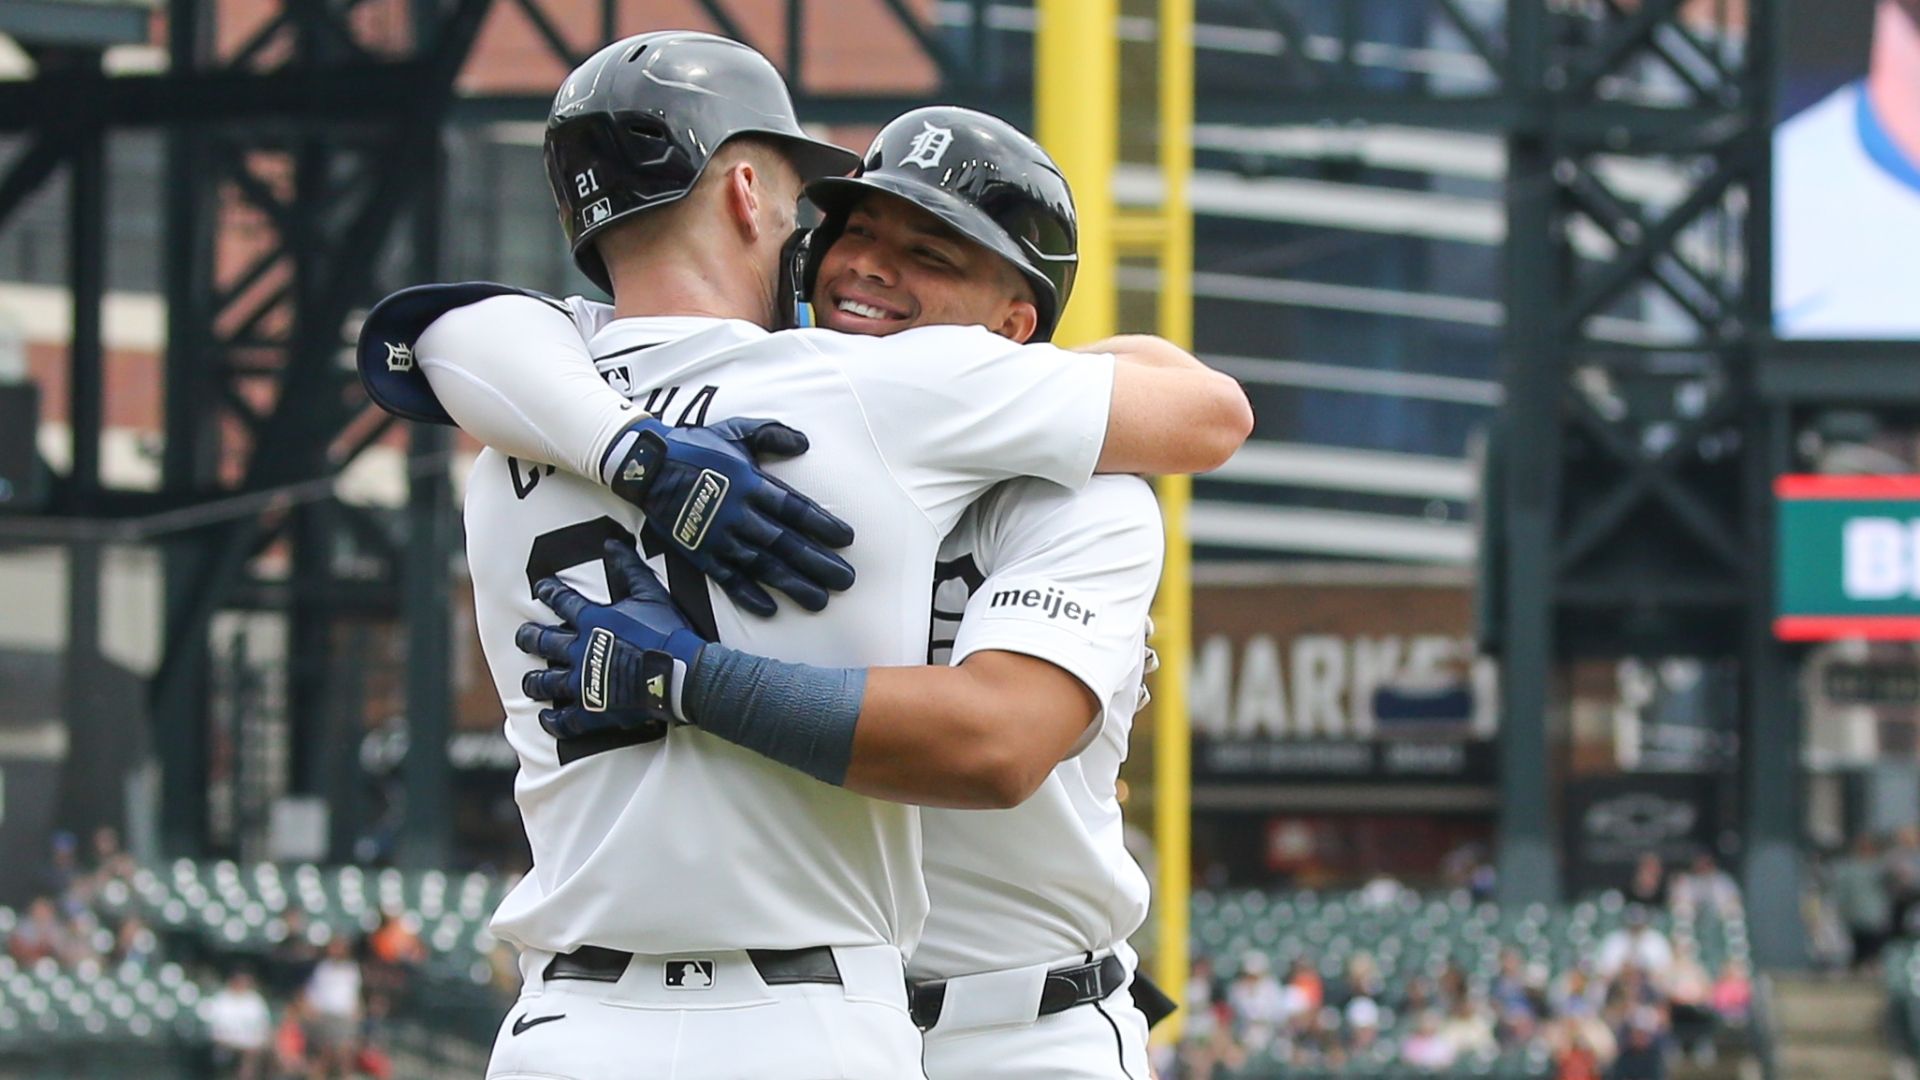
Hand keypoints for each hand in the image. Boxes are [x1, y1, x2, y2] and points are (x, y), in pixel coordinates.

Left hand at [516, 540, 707, 740]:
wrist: (680, 674)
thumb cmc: (667, 631)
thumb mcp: (650, 593)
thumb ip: (629, 568)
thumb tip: (611, 542)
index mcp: (592, 621)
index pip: (561, 601)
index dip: (548, 592)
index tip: (540, 589)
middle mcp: (579, 651)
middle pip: (542, 642)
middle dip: (528, 637)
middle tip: (522, 636)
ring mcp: (583, 682)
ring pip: (546, 683)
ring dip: (534, 681)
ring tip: (529, 682)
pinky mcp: (592, 710)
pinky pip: (564, 720)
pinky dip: (553, 721)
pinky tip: (546, 720)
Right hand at [601, 416, 854, 616]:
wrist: (645, 466)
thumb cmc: (696, 447)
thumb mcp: (735, 430)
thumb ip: (772, 434)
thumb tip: (805, 442)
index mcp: (749, 483)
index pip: (794, 507)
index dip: (822, 524)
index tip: (847, 539)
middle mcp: (737, 513)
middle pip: (785, 542)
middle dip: (817, 563)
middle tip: (845, 581)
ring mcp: (718, 536)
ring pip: (762, 565)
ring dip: (792, 584)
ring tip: (819, 600)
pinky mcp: (699, 553)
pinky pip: (727, 578)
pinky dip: (748, 595)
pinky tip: (770, 608)